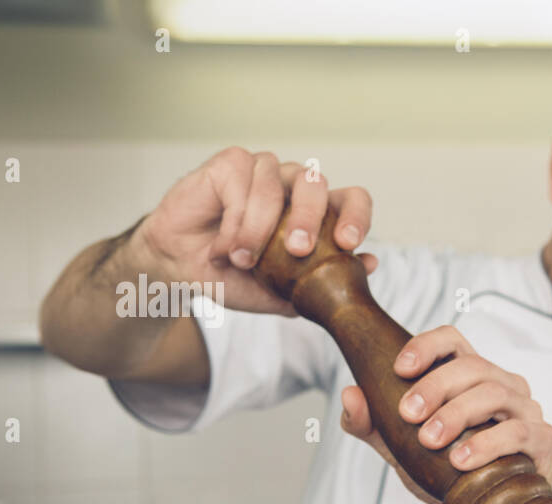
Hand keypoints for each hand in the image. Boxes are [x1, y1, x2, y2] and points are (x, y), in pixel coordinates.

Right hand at [132, 146, 378, 315]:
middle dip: (310, 219)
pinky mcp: (231, 162)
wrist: (181, 270)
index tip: (348, 243)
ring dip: (259, 230)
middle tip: (297, 250)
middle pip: (317, 185)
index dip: (356, 215)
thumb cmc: (234, 277)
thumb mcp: (280, 292)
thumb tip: (369, 264)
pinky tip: (223, 245)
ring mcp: (264, 170)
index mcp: (316, 212)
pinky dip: (235, 222)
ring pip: (276, 187)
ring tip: (241, 260)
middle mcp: (294, 186)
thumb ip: (321, 284)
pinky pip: (242, 186)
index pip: (351, 199)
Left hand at [339, 326, 551, 503]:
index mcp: (471, 377)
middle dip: (435, 387)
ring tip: (430, 440)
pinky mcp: (543, 440)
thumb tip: (350, 395)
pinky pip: (519, 432)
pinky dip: (487, 444)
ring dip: (457, 414)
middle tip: (407, 415)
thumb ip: (373, 425)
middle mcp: (503, 385)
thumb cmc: (450, 472)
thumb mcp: (402, 449)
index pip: (453, 341)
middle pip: (472, 366)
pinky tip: (461, 460)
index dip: (426, 346)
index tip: (399, 369)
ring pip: (495, 393)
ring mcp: (526, 410)